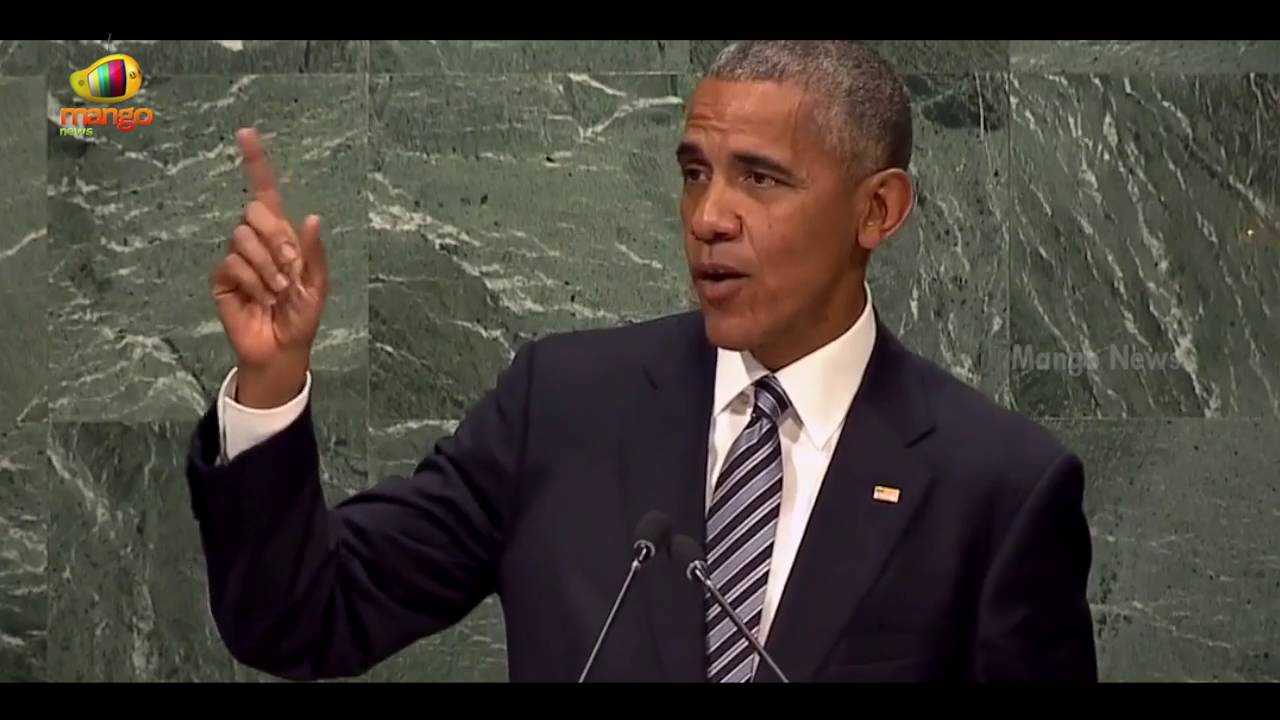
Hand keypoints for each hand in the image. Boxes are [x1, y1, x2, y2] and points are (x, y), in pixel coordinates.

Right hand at [211, 128, 328, 407]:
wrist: (282, 347)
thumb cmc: (302, 316)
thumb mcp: (318, 285)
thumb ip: (315, 253)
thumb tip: (312, 218)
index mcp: (282, 235)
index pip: (266, 191)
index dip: (256, 163)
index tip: (246, 133)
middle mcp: (257, 240)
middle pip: (255, 212)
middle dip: (277, 239)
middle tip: (291, 269)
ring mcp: (237, 257)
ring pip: (243, 240)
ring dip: (267, 268)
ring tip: (278, 291)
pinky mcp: (222, 278)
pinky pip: (232, 265)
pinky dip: (252, 283)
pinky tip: (260, 298)